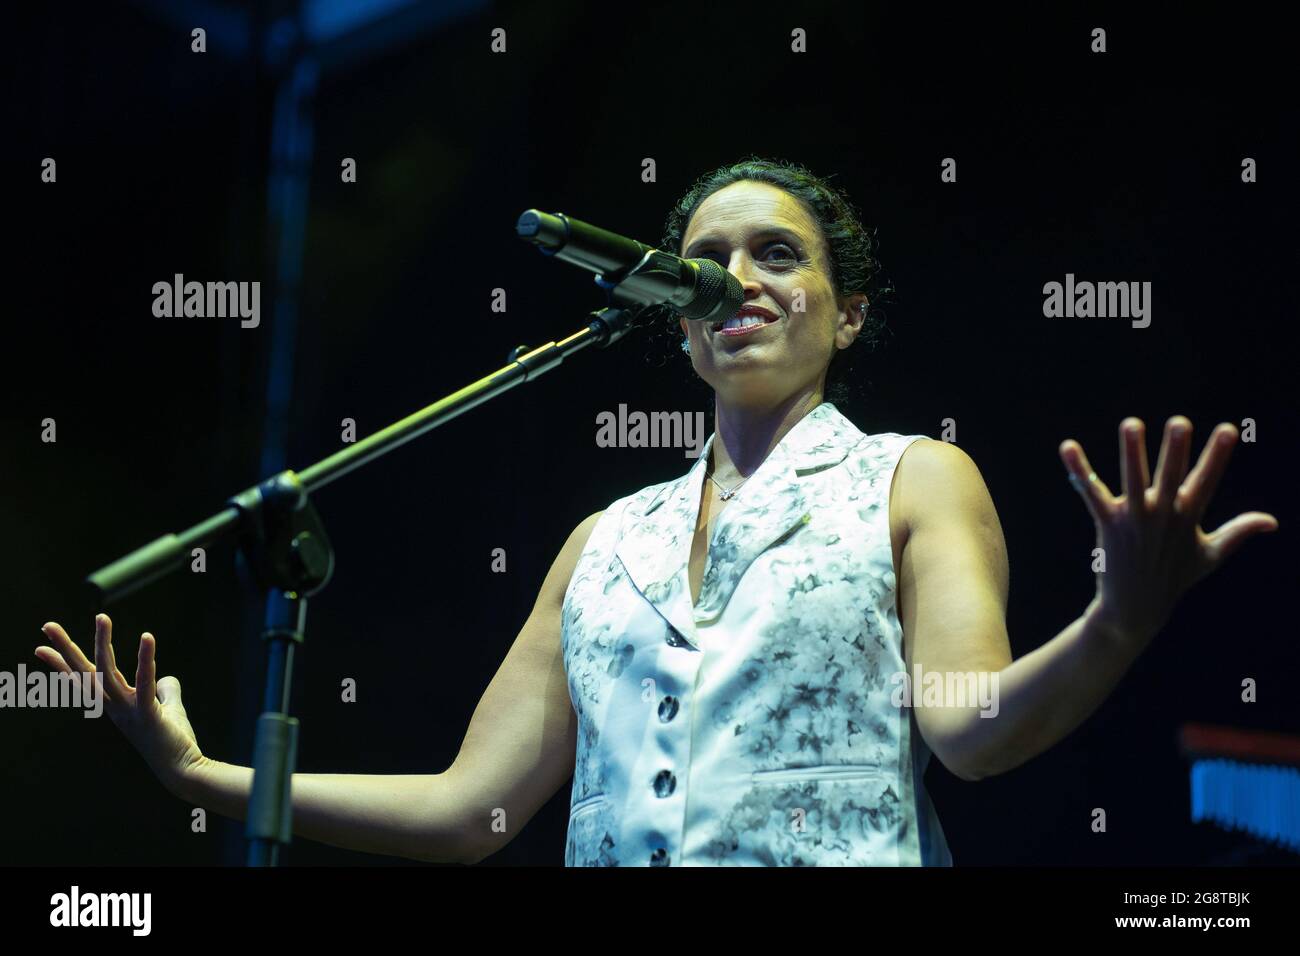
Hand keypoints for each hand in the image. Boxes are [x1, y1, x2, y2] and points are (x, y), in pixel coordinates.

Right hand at [35, 614, 205, 795]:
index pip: (84, 680)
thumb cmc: (173, 741)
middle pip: (86, 673)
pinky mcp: (148, 713)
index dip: (62, 664)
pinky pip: (145, 681)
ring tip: (101, 616)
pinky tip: (146, 636)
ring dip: (104, 642)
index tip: (40, 648)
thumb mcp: (168, 709)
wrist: (183, 770)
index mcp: (115, 705)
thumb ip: (165, 691)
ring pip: (109, 672)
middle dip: (65, 649)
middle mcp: (115, 707)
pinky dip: (145, 658)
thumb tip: (166, 677)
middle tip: (46, 626)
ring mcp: (128, 711)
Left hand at [1060, 416, 1277, 646]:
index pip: (1207, 480)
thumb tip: (1272, 522)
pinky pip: (1092, 494)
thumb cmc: (1173, 579)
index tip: (1229, 429)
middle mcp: (1163, 515)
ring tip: (1131, 424)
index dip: (1217, 455)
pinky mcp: (1108, 524)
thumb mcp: (1210, 556)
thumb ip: (1238, 533)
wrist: (1135, 610)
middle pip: (1171, 477)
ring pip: (1133, 481)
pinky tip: (1068, 447)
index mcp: (1188, 517)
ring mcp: (1135, 520)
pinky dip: (1080, 470)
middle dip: (1175, 450)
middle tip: (1180, 423)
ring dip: (1132, 453)